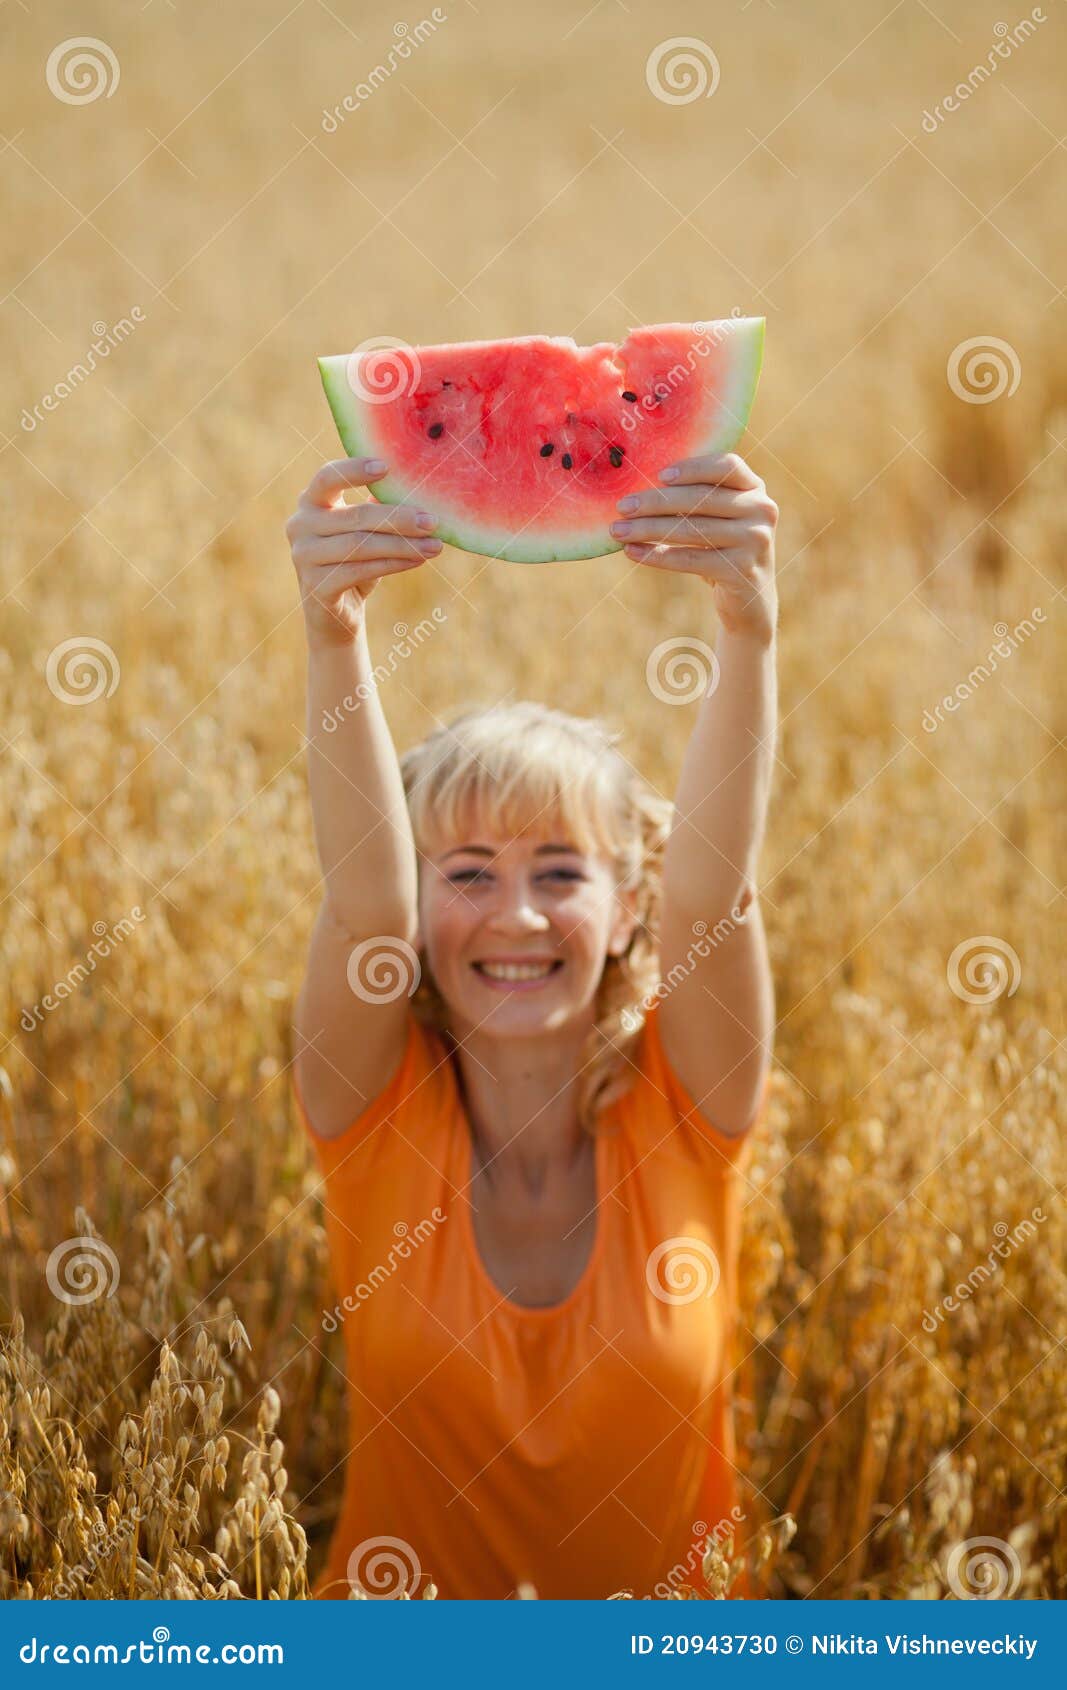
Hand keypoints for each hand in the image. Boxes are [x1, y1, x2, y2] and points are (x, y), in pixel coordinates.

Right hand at [286, 457, 440, 648]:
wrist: (335, 613)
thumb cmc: (354, 562)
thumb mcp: (365, 531)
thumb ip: (379, 507)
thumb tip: (416, 486)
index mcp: (310, 503)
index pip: (327, 477)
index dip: (354, 470)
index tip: (387, 467)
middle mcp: (300, 525)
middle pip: (355, 516)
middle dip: (398, 519)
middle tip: (432, 521)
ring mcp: (303, 557)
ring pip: (361, 546)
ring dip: (403, 545)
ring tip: (435, 546)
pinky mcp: (316, 586)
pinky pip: (360, 571)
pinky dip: (393, 564)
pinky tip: (417, 561)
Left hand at [609, 452, 777, 643]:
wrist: (751, 599)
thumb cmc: (723, 549)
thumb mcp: (720, 518)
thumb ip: (697, 497)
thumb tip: (639, 488)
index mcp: (755, 489)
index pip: (727, 466)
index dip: (693, 468)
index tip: (659, 475)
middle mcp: (761, 510)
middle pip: (701, 498)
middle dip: (656, 502)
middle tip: (622, 506)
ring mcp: (755, 540)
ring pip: (692, 529)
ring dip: (649, 529)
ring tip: (618, 531)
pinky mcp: (741, 569)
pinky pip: (690, 559)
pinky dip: (657, 556)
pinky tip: (632, 552)